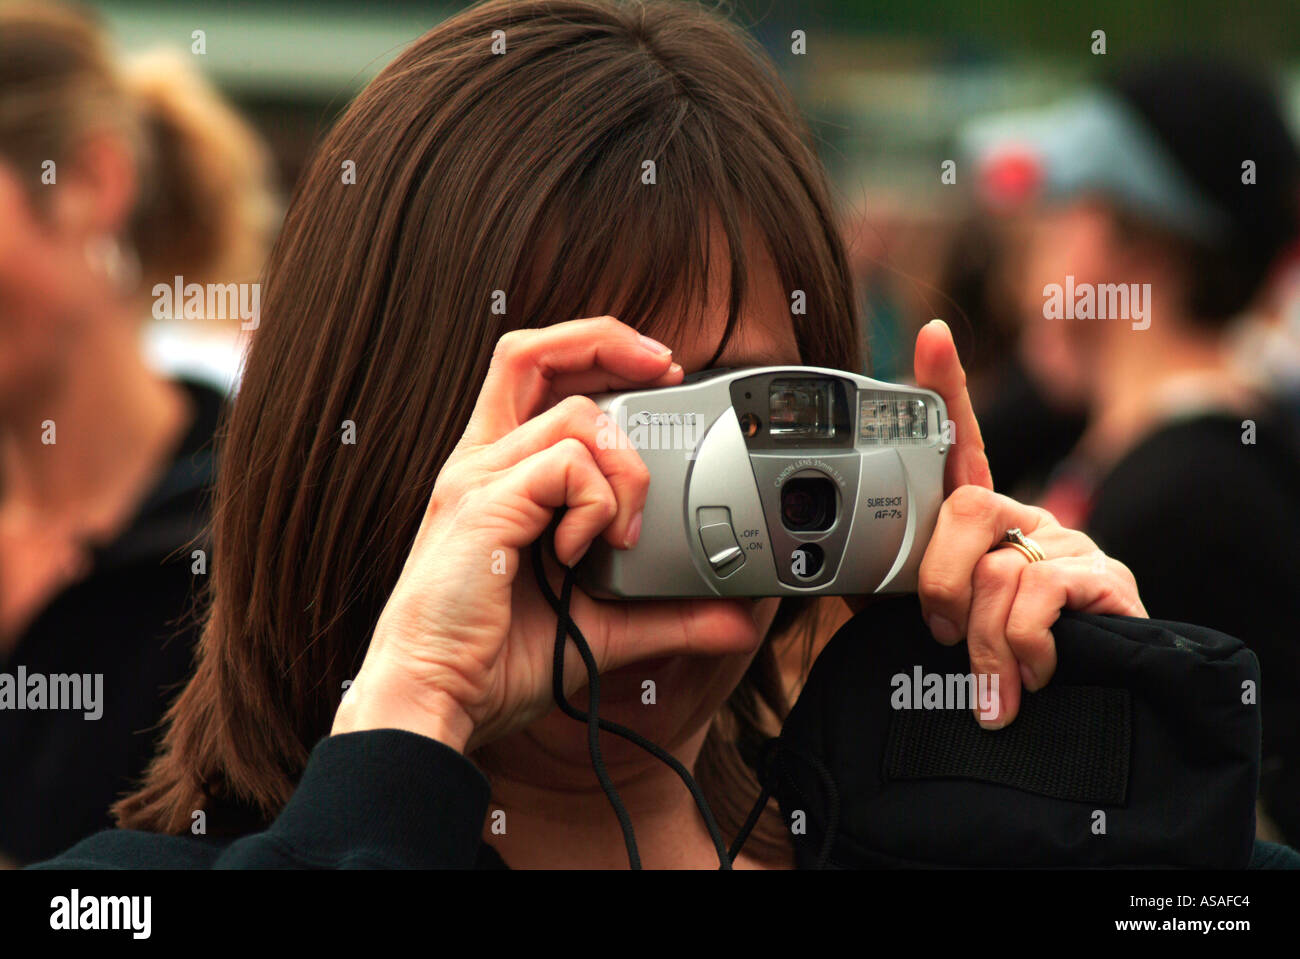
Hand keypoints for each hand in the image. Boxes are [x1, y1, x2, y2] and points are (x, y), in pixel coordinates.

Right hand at [331, 317, 766, 751]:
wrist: (436, 698)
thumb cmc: (495, 660)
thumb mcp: (604, 627)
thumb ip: (669, 616)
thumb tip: (740, 620)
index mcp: (500, 477)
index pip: (537, 376)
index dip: (598, 355)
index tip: (660, 375)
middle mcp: (482, 463)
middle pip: (530, 352)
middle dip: (607, 341)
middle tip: (667, 369)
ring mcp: (478, 478)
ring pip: (575, 414)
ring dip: (624, 468)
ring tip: (619, 533)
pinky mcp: (483, 504)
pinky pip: (565, 464)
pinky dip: (595, 503)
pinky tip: (582, 552)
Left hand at [913, 319, 1145, 726]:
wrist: (1087, 703)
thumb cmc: (996, 659)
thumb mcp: (935, 617)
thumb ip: (894, 587)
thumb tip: (829, 576)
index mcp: (981, 521)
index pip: (961, 443)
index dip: (945, 388)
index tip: (931, 337)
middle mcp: (1025, 518)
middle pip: (967, 508)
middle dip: (940, 581)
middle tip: (942, 633)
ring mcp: (1068, 545)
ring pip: (999, 567)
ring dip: (983, 637)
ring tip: (989, 681)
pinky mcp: (1106, 582)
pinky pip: (1042, 599)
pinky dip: (1023, 645)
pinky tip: (1032, 672)